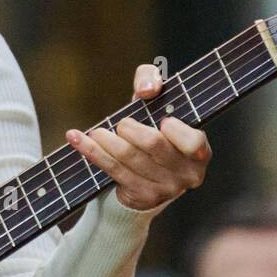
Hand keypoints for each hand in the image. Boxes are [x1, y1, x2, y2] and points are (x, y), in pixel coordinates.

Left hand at [65, 63, 210, 211]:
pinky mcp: (141, 196)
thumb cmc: (152, 129)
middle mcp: (187, 173)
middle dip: (131, 129)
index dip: (176, 130)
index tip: (162, 121)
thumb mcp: (154, 101)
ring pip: (129, 158)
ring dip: (106, 140)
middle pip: (154, 144)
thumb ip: (152, 79)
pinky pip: (112, 169)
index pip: (193, 142)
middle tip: (121, 123)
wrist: (142, 175)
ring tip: (95, 131)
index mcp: (200, 151)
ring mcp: (165, 189)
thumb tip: (147, 90)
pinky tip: (76, 138)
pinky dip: (92, 151)